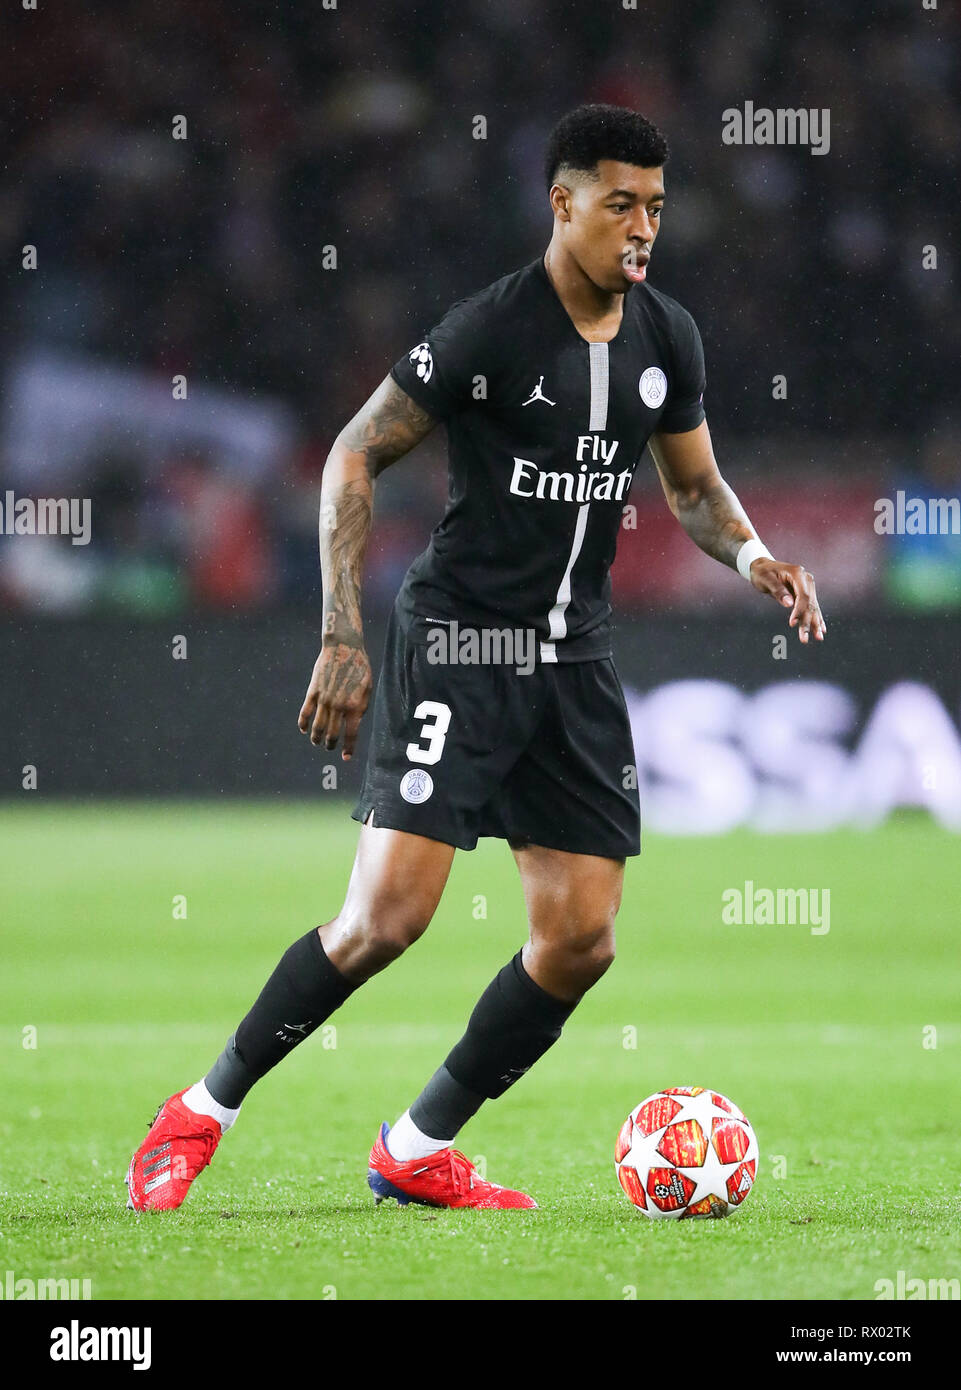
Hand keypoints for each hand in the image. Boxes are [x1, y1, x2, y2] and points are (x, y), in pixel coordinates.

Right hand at [298, 642, 372, 758]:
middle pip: (332, 734)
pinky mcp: (313, 692)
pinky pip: (305, 713)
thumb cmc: (360, 668)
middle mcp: (339, 706)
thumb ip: (360, 708)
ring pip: (317, 727)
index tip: (346, 757)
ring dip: (316, 738)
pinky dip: (304, 724)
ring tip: (317, 742)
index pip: (351, 735)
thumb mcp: (367, 689)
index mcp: (355, 706)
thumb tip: (353, 723)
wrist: (344, 647)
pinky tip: (304, 730)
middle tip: (330, 747)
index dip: (348, 748)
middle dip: (331, 745)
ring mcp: (324, 700)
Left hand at [748, 559, 826, 643]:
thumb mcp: (766, 580)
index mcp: (797, 573)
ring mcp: (808, 586)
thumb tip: (789, 604)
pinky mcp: (806, 592)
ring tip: (818, 637)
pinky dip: (816, 618)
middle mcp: (806, 579)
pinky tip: (822, 629)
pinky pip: (812, 607)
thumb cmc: (762, 573)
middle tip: (805, 638)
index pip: (803, 595)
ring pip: (813, 607)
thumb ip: (778, 591)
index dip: (799, 610)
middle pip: (810, 603)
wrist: (763, 567)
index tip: (792, 624)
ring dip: (815, 623)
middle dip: (808, 621)